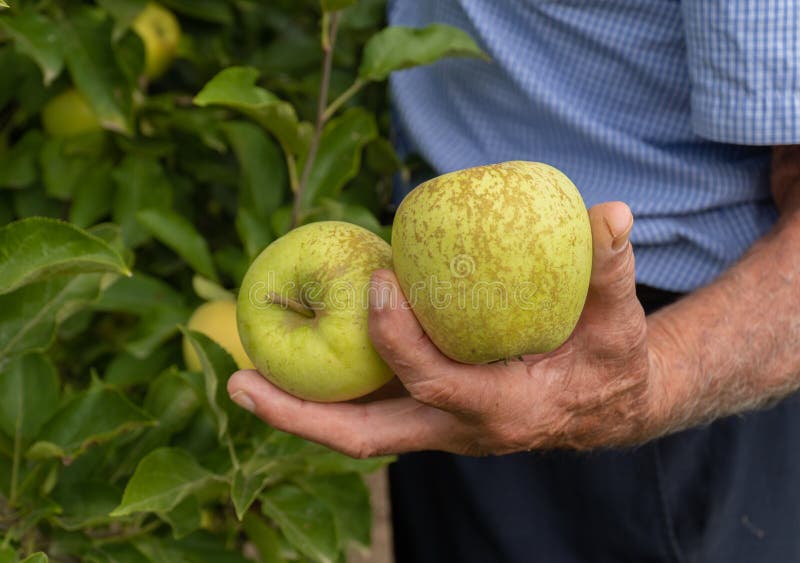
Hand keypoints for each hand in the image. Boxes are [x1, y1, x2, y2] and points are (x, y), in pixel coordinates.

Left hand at [227, 202, 671, 456]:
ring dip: (299, 409)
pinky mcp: (430, 416)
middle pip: (365, 437)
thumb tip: (610, 211)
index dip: (398, 339)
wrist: (607, 409)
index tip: (376, 282)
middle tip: (238, 381)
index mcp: (500, 409)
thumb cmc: (610, 363)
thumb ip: (610, 271)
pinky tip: (296, 359)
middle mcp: (457, 431)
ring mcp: (438, 429)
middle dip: (300, 416)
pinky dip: (329, 393)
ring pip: (357, 431)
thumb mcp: (618, 323)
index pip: (432, 382)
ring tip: (242, 375)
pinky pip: (370, 410)